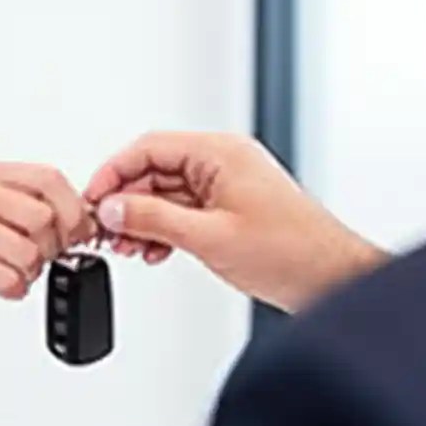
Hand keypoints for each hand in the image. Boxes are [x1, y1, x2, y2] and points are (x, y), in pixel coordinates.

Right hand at [0, 162, 97, 309]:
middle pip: (43, 217)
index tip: (78, 232)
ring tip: (17, 271)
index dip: (73, 209)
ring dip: (31, 272)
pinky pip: (5, 276)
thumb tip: (85, 220)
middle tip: (42, 257)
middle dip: (52, 246)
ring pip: (27, 252)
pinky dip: (14, 288)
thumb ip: (33, 205)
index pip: (49, 178)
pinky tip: (4, 284)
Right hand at [84, 131, 386, 311]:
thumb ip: (153, 219)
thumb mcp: (208, 237)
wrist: (330, 278)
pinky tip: (154, 250)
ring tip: (128, 245)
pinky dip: (164, 228)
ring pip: (167, 192)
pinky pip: (184, 210)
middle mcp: (224, 162)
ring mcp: (228, 185)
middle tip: (107, 229)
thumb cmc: (291, 252)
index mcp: (221, 153)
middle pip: (156, 169)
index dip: (114, 172)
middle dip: (127, 201)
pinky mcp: (231, 210)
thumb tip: (114, 209)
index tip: (95, 199)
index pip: (150, 147)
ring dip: (143, 219)